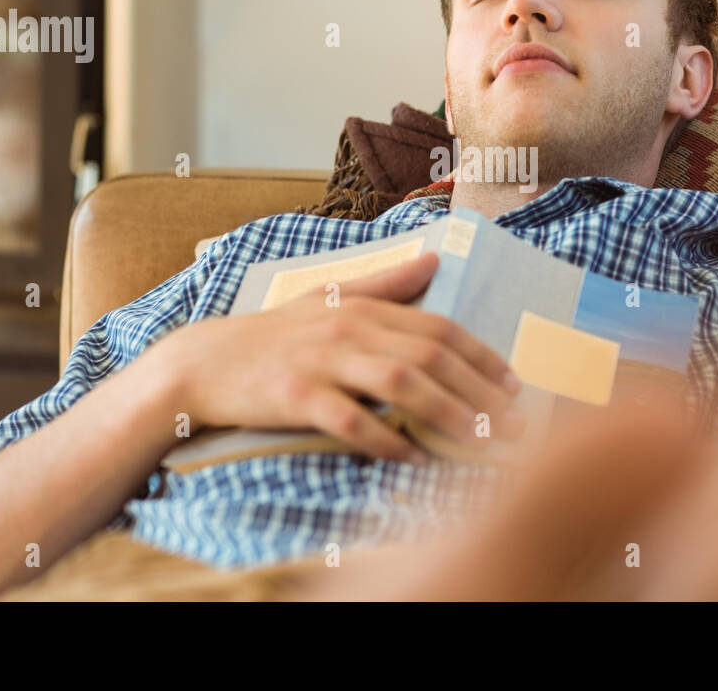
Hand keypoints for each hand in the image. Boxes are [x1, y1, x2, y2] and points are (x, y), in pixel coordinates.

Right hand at [155, 251, 523, 463]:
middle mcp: (348, 329)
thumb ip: (386, 283)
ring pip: (400, 385)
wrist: (202, 363)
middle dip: (481, 392)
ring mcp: (321, 362)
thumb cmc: (274, 335)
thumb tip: (434, 258)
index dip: (482, 357)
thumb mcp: (329, 298)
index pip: (438, 328)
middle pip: (430, 357)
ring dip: (448, 414)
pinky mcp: (295, 396)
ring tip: (482, 442)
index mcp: (362, 307)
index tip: (514, 386)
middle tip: (515, 425)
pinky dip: (386, 440)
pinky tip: (413, 458)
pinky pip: (350, 420)